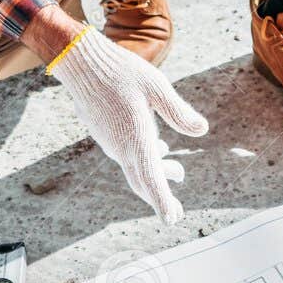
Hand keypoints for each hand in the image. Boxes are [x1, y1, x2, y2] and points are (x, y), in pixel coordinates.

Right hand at [48, 27, 207, 222]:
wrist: (81, 62)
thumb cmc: (121, 71)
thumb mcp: (157, 88)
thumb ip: (179, 112)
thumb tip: (202, 130)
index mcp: (135, 139)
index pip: (151, 181)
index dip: (163, 203)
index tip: (173, 219)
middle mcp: (120, 147)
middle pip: (142, 181)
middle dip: (161, 195)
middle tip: (178, 209)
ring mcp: (109, 141)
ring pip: (134, 166)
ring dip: (156, 172)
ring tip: (178, 171)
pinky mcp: (103, 133)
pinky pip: (125, 154)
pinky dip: (143, 158)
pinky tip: (157, 147)